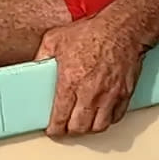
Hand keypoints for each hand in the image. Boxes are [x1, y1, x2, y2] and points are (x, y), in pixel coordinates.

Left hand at [34, 7, 152, 136]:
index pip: (60, 118)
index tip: (52, 130)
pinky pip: (115, 118)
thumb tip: (33, 67)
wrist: (122, 28)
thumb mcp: (56, 38)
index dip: (54, 129)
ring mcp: (109, 96)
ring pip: (98, 127)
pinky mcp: (124, 94)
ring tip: (83, 123)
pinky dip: (107, 120)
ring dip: (89, 128)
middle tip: (66, 127)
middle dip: (70, 131)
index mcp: (70, 82)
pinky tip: (101, 114)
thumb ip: (42, 55)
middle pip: (79, 128)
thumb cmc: (92, 32)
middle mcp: (90, 93)